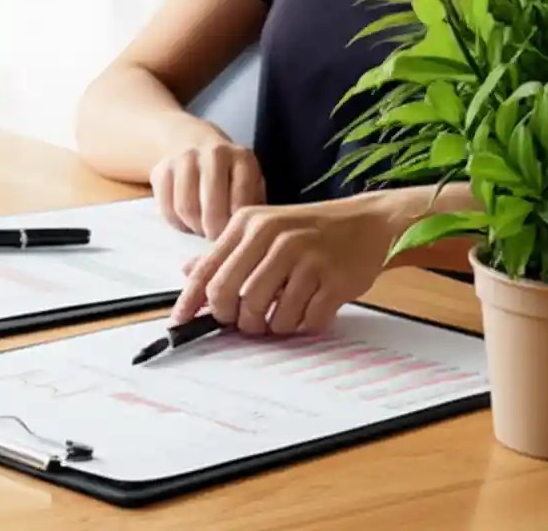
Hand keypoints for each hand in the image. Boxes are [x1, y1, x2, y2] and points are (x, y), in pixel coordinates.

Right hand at [149, 123, 264, 238]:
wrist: (193, 142)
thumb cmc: (229, 175)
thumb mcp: (251, 183)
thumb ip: (253, 206)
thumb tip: (246, 236)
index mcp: (242, 158)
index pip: (240, 202)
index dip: (236, 226)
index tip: (234, 234)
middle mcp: (214, 154)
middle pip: (212, 208)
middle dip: (213, 232)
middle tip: (216, 238)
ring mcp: (184, 159)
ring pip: (186, 209)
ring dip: (194, 227)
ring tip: (202, 228)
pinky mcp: (161, 169)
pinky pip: (166, 208)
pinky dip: (177, 222)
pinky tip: (187, 221)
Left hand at [171, 193, 397, 335]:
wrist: (368, 222)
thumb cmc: (310, 230)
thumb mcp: (263, 228)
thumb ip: (227, 252)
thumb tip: (187, 271)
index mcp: (249, 223)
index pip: (207, 271)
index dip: (190, 302)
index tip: (179, 323)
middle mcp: (274, 237)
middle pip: (230, 296)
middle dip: (233, 319)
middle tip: (244, 321)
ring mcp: (306, 258)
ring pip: (267, 315)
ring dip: (271, 326)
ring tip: (281, 314)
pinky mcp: (333, 280)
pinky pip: (304, 321)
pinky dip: (302, 325)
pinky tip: (307, 311)